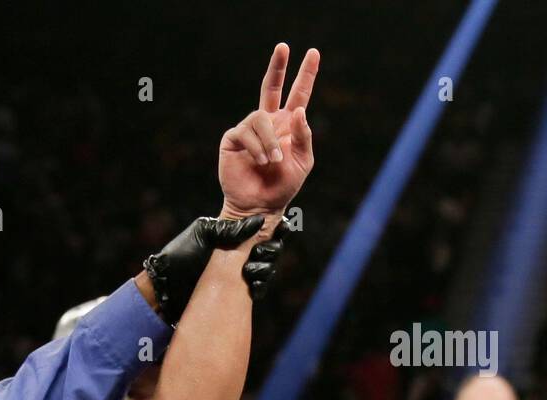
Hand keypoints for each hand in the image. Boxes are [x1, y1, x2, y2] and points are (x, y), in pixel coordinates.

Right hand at [219, 43, 318, 217]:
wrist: (259, 205)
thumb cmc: (282, 186)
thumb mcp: (303, 161)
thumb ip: (303, 135)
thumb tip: (297, 110)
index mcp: (287, 125)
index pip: (298, 94)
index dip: (306, 75)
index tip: (313, 53)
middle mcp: (268, 122)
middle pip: (271, 86)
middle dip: (278, 66)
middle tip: (283, 47)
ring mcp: (249, 129)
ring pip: (260, 118)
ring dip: (269, 141)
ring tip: (273, 162)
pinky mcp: (233, 139)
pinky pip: (245, 132)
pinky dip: (257, 148)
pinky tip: (261, 162)